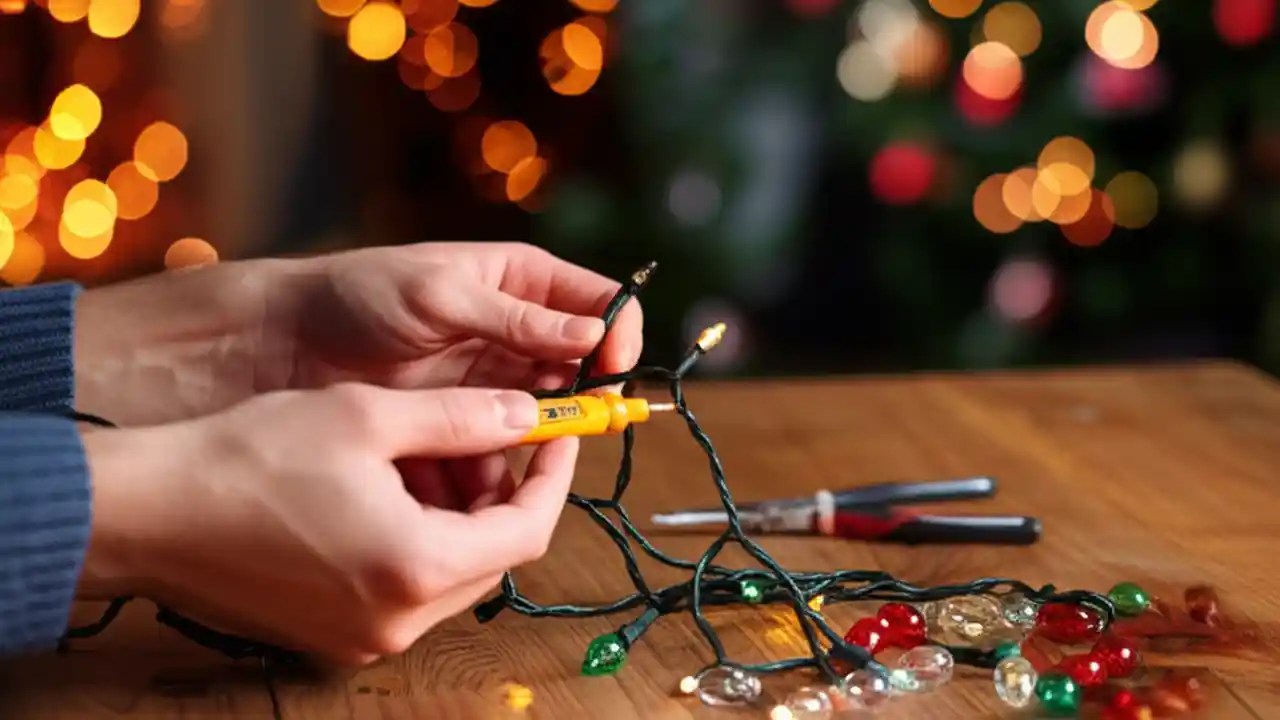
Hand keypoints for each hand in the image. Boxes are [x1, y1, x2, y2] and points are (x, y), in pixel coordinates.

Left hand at [75, 243, 642, 425]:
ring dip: (542, 439)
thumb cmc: (359, 296)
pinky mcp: (464, 419)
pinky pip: (503, 444)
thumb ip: (517, 317)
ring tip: (517, 456)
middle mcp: (518, 328)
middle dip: (584, 399)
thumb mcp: (440, 296)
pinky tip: (480, 475)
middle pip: (583, 367)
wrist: (285, 342)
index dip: (619, 336)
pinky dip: (501, 462)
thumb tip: (594, 332)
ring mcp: (492, 377)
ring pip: (546, 414)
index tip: (612, 371)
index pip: (602, 304)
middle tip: (567, 427)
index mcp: (523, 281)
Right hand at [80, 384, 575, 664]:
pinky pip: (406, 588)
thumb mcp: (369, 416)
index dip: (552, 476)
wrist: (147, 511)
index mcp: (418, 567)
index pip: (528, 529)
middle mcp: (399, 619)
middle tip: (491, 436)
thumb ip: (463, 418)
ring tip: (430, 454)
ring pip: (451, 573)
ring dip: (460, 514)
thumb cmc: (249, 457)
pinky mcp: (334, 635)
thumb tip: (530, 416)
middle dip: (503, 493)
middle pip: (492, 556)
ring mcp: (364, 636)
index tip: (559, 433)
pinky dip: (420, 539)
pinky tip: (391, 490)